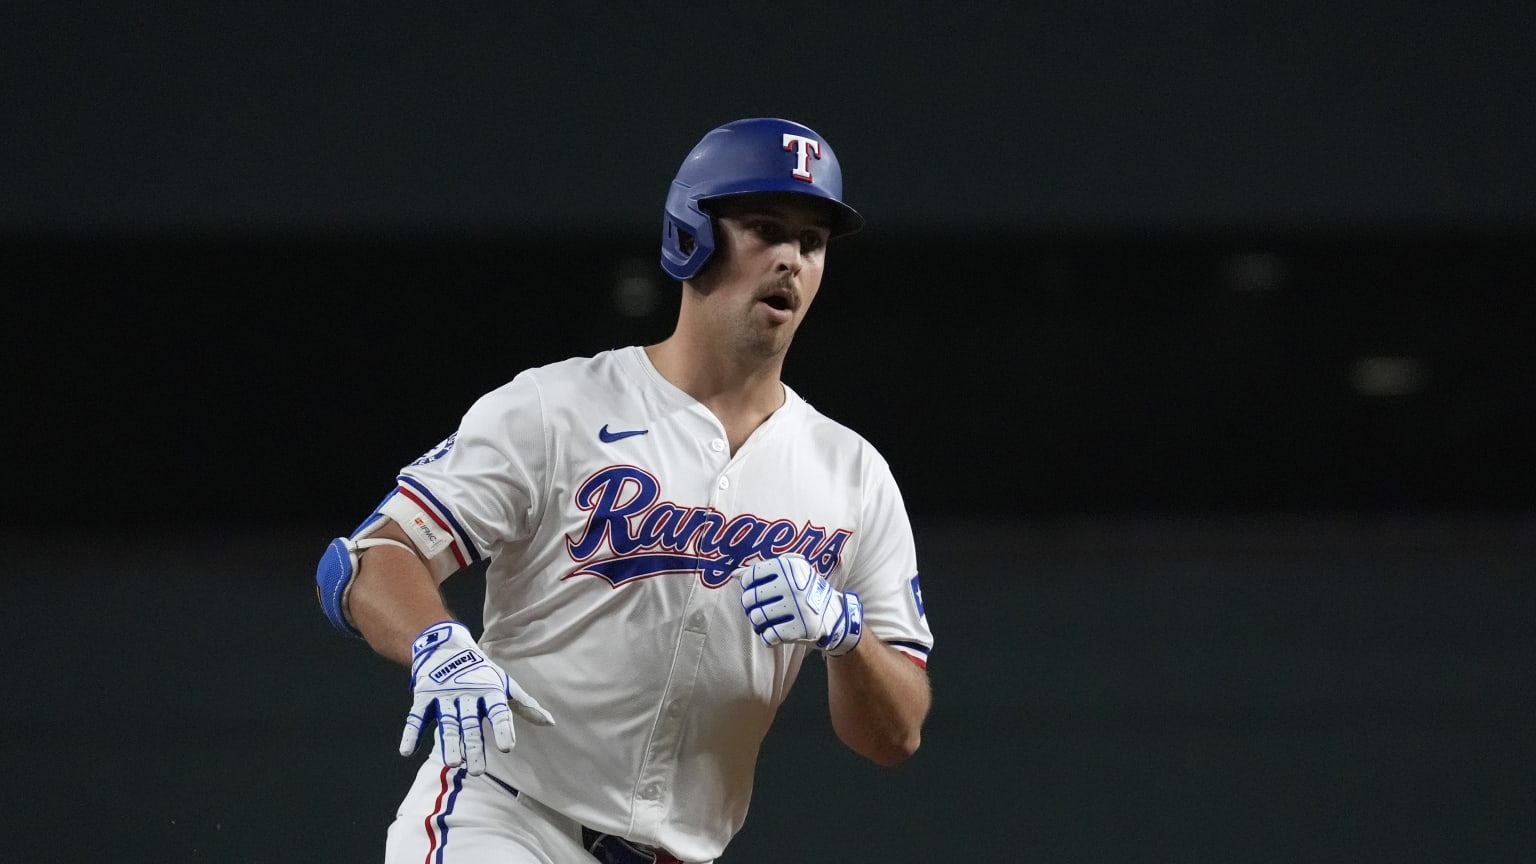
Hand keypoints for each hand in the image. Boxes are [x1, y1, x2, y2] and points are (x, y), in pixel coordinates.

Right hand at [400, 621, 553, 774]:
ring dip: (449, 742)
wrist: (446, 647)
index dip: (502, 728)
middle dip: (474, 745)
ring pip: (447, 722)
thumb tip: (550, 722)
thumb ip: (525, 705)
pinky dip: (410, 733)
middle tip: (477, 770)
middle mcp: (467, 694)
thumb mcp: (504, 685)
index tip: (507, 748)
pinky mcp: (424, 696)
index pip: (498, 711)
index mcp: (489, 691)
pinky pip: (416, 717)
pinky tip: (407, 751)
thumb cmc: (482, 673)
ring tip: (453, 763)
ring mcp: (444, 695)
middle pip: (470, 723)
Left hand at [736, 554, 862, 655]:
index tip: (757, 593)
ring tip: (767, 623)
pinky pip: (769, 636)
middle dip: (751, 608)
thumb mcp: (790, 573)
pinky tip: (776, 634)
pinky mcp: (802, 628)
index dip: (748, 588)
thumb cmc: (806, 592)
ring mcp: (798, 607)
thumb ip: (762, 571)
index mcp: (789, 566)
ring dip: (758, 624)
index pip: (750, 577)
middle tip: (761, 611)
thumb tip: (734, 574)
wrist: (836, 616)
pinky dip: (769, 638)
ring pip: (757, 618)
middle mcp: (794, 584)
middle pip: (750, 599)